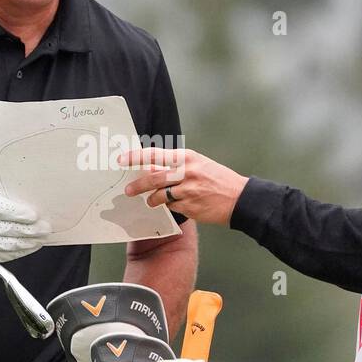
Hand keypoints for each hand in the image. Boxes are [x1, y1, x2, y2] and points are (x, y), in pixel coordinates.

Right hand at [0, 190, 49, 264]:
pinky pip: (1, 256)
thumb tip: (33, 207)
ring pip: (2, 244)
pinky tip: (30, 247)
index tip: (33, 215)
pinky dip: (19, 252)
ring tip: (40, 239)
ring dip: (25, 243)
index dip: (16, 212)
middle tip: (43, 228)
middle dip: (26, 230)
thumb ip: (5, 201)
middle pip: (1, 228)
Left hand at [116, 148, 249, 225]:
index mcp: (186, 158)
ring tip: (151, 201)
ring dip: (152, 199)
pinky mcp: (190, 207)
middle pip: (153, 177)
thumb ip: (175, 165)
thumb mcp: (198, 164)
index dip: (135, 157)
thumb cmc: (218, 179)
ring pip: (160, 195)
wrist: (240, 198)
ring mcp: (188, 190)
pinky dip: (170, 206)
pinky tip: (177, 205)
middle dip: (137, 185)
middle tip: (128, 190)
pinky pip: (172, 207)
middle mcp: (186, 172)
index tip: (121, 159)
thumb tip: (151, 167)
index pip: (154, 154)